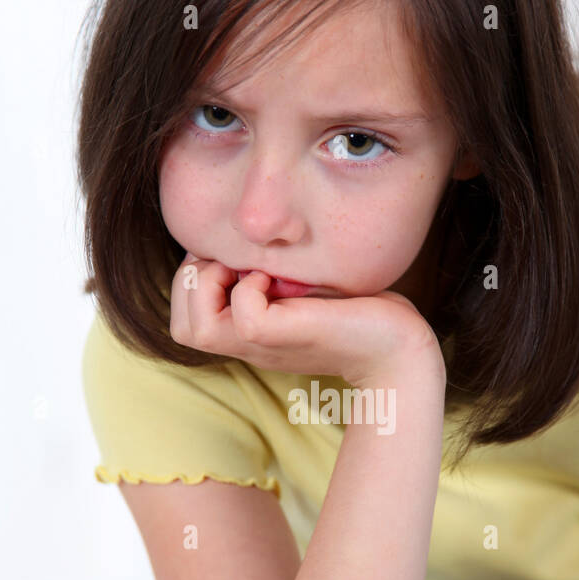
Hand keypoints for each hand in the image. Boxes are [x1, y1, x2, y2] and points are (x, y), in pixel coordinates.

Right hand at [169, 255, 444, 389]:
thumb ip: (274, 270)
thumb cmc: (360, 312)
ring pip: (193, 327)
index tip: (234, 259)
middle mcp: (249, 344)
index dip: (194, 280)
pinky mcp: (283, 337)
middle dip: (192, 281)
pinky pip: (241, 313)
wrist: (397, 347)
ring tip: (249, 270)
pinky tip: (277, 281)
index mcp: (249, 334)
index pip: (184, 319)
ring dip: (210, 285)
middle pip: (180, 326)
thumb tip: (249, 232)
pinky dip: (249, 288)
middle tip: (234, 263)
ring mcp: (263, 344)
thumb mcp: (304, 286)